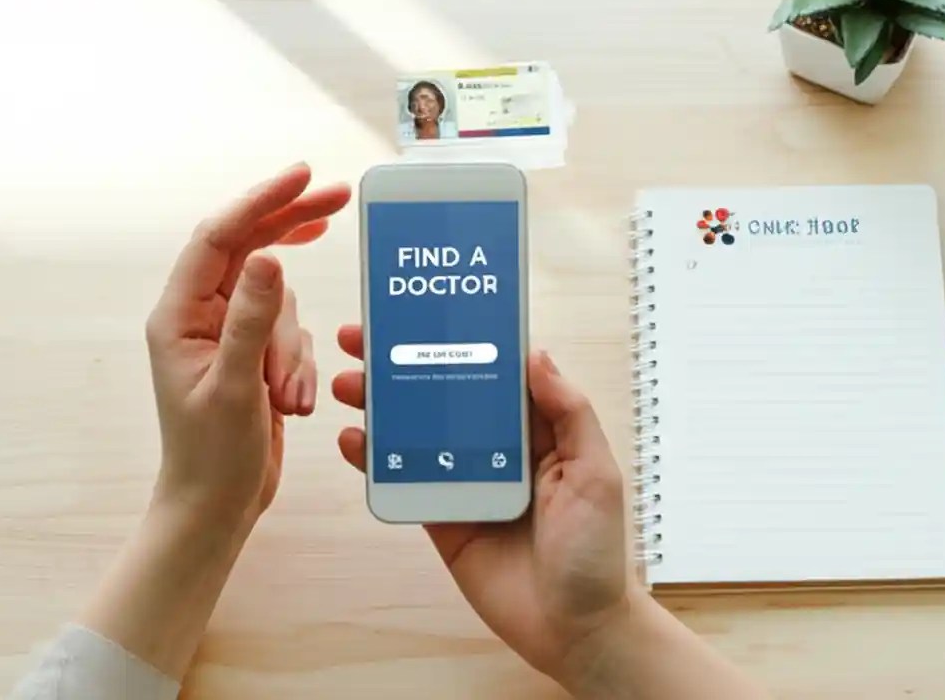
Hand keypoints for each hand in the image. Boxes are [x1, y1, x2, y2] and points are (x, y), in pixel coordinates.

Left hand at [146, 163, 349, 529]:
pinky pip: (291, 336)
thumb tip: (272, 257)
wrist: (216, 508)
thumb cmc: (212, 456)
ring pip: (281, 303)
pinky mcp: (253, 357)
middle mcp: (200, 316)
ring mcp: (229, 336)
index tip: (303, 176)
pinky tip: (290, 405)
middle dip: (293, 230)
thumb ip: (253, 319)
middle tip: (338, 200)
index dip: (261, 201)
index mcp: (178, 315)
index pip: (220, 237)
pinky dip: (299, 365)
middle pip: (252, 251)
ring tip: (285, 397)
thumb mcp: (236, 386)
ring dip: (293, 347)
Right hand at [330, 329, 639, 680]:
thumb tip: (535, 353)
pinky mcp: (442, 516)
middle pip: (443, 393)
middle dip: (403, 365)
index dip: (459, 339)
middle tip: (362, 341)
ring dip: (381, 405)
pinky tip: (353, 441)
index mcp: (538, 429)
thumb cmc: (595, 552)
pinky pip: (404, 479)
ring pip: (416, 431)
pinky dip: (375, 460)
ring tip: (349, 384)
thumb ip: (568, 412)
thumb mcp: (594, 472)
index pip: (492, 371)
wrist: (573, 628)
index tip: (424, 315)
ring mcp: (465, 479)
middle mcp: (497, 447)